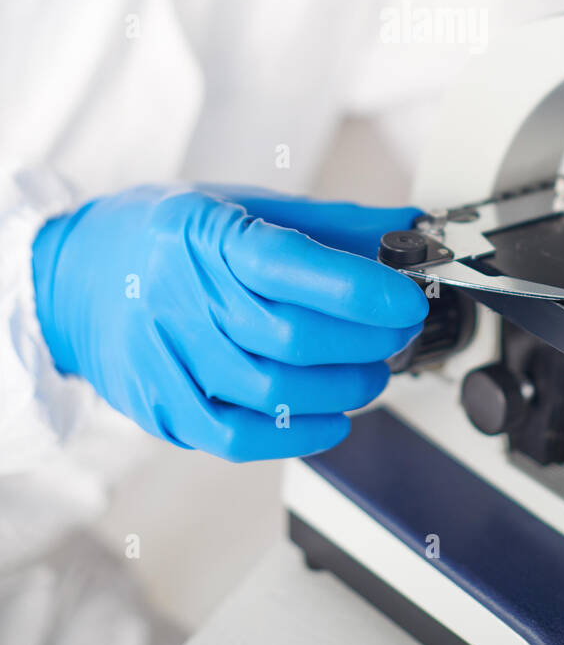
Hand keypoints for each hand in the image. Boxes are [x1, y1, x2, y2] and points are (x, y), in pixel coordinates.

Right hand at [32, 186, 426, 459]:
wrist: (73, 278)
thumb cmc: (165, 237)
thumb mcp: (243, 207)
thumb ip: (330, 225)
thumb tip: (408, 233)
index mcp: (201, 234)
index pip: (287, 265)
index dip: (357, 288)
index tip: (406, 297)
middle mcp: (176, 297)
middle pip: (289, 336)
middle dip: (365, 340)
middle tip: (397, 332)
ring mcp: (163, 358)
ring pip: (271, 390)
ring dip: (343, 387)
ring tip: (371, 371)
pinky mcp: (158, 407)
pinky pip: (236, 436)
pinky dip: (298, 433)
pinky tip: (333, 417)